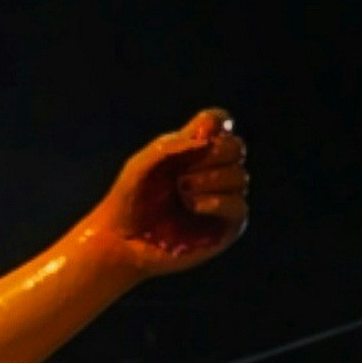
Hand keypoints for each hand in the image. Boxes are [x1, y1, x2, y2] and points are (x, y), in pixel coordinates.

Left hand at [81, 111, 249, 279]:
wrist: (122, 240)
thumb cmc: (129, 200)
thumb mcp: (144, 163)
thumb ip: (174, 145)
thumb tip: (210, 140)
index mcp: (193, 150)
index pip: (220, 123)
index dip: (218, 122)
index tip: (199, 135)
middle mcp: (213, 172)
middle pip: (236, 147)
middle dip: (213, 154)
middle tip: (182, 172)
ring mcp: (222, 199)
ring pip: (239, 176)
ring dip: (211, 179)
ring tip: (182, 191)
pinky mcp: (226, 227)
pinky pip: (239, 207)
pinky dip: (219, 202)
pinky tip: (194, 206)